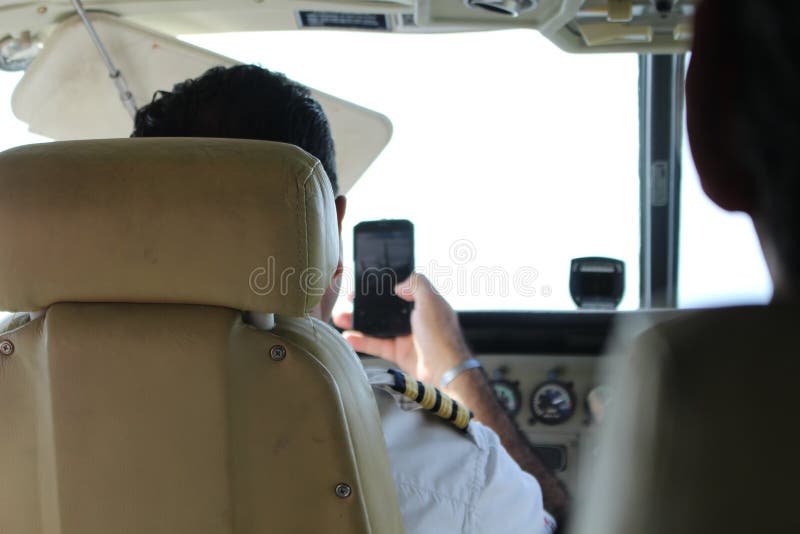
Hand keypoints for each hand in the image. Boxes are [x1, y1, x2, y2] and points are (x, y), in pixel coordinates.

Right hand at [333, 273, 470, 384]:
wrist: (445, 372)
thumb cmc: (441, 336)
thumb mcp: (431, 302)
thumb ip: (417, 285)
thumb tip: (399, 284)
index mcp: (425, 304)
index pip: (402, 290)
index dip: (384, 287)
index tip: (367, 284)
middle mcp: (415, 319)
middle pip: (386, 308)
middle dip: (366, 304)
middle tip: (349, 301)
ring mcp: (406, 337)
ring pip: (378, 326)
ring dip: (359, 322)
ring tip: (340, 317)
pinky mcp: (399, 353)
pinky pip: (377, 345)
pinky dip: (362, 342)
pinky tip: (348, 337)